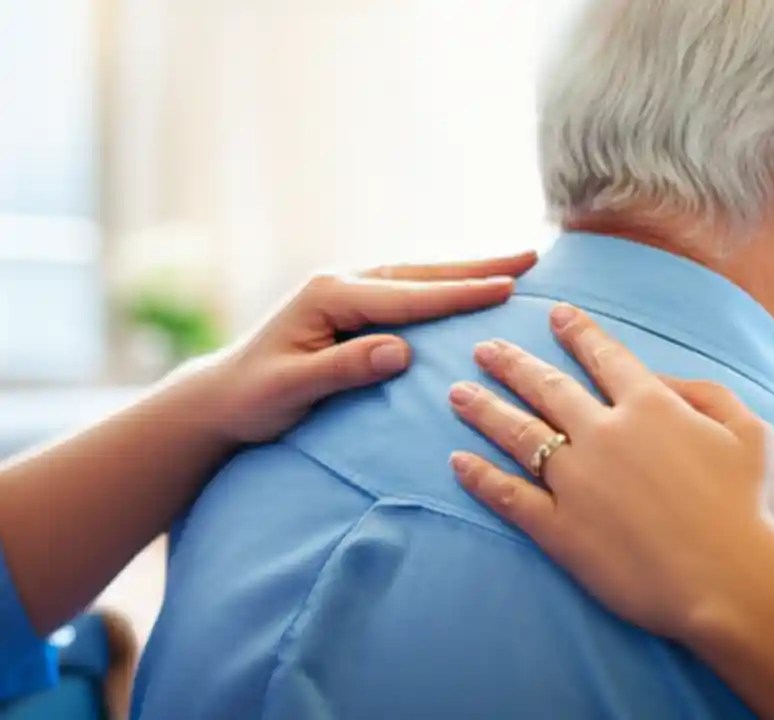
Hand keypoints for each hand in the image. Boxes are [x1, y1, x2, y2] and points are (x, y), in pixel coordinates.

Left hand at [208, 252, 537, 443]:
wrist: (220, 397)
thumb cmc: (253, 398)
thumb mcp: (292, 389)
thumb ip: (344, 368)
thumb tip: (401, 350)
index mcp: (330, 296)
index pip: (409, 296)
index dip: (460, 293)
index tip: (507, 286)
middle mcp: (342, 283)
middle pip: (424, 273)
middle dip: (479, 265)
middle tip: (532, 256)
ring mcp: (349, 290)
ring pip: (421, 276)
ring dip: (468, 269)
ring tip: (517, 262)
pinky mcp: (353, 305)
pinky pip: (411, 289)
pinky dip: (446, 283)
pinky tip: (472, 283)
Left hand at [447, 304, 773, 638]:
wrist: (732, 581)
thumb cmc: (751, 508)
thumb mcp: (752, 432)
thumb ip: (707, 394)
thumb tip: (662, 380)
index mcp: (652, 406)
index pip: (605, 357)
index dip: (579, 332)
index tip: (555, 314)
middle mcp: (605, 434)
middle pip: (548, 387)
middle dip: (513, 363)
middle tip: (484, 348)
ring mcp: (577, 482)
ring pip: (519, 433)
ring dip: (484, 409)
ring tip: (457, 392)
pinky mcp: (561, 530)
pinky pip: (510, 496)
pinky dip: (480, 477)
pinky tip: (458, 461)